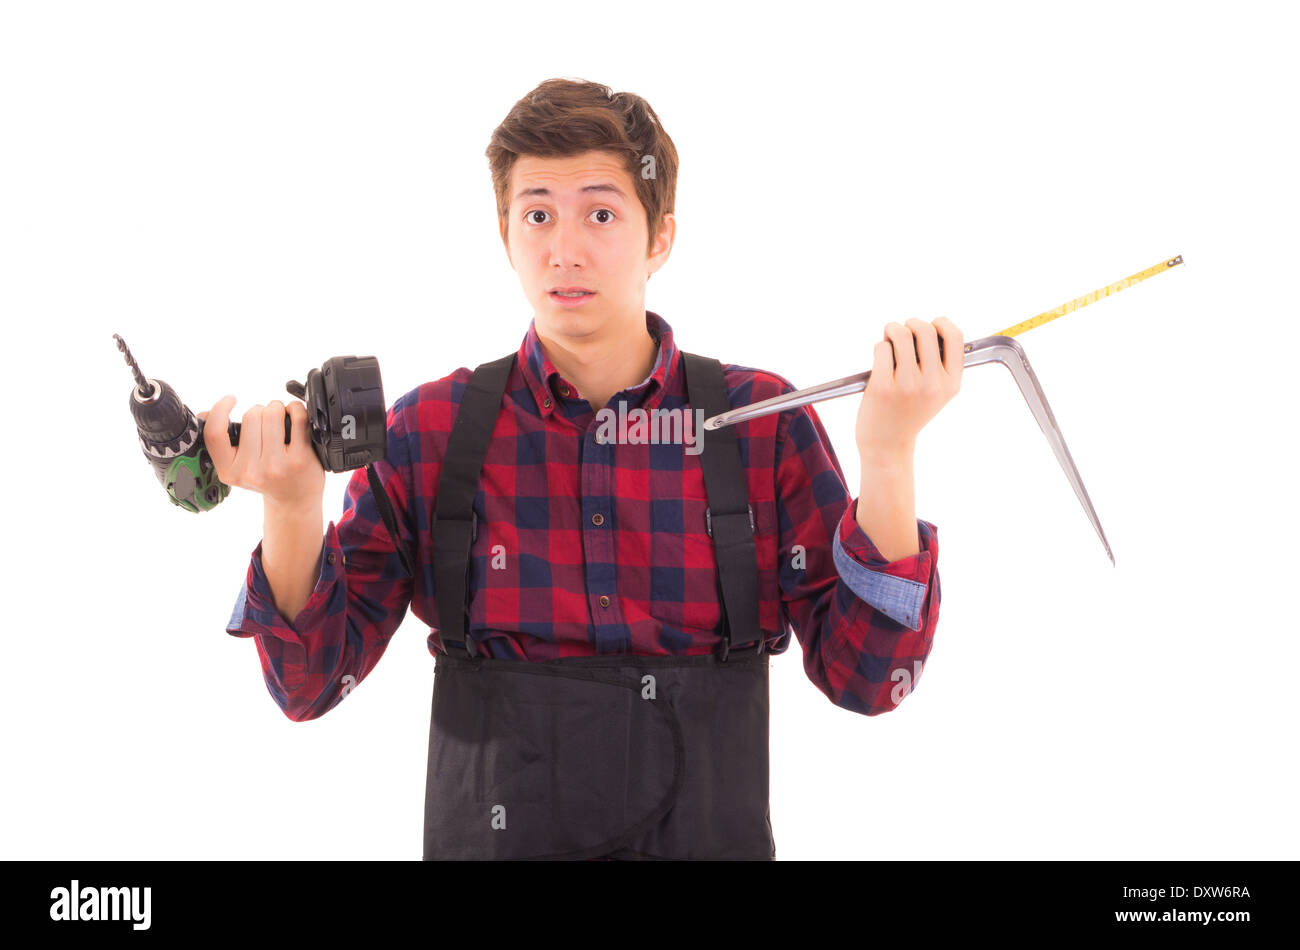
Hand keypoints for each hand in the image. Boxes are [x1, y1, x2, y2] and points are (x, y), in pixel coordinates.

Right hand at [198, 396, 324, 512]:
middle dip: (260, 410)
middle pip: (251, 416)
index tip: (230, 400)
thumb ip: (223, 443)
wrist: (294, 500)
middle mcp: (250, 471)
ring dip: (277, 408)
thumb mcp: (236, 467)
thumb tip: (206, 412)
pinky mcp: (300, 459)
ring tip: (280, 417)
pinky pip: (297, 419)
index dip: (220, 409)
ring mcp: (276, 466)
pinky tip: (295, 415)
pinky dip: (296, 410)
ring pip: (272, 414)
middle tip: (266, 419)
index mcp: (229, 471)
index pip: (214, 433)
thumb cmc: (266, 478)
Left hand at [855, 317, 963, 456]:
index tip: (931, 326)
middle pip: (925, 330)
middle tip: (902, 333)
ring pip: (901, 335)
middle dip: (911, 324)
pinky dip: (880, 347)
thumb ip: (940, 365)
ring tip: (889, 340)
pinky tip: (880, 358)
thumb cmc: (909, 412)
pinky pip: (882, 348)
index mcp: (951, 384)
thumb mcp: (937, 393)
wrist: (888, 444)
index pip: (955, 337)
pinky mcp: (882, 387)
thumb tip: (932, 326)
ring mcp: (907, 385)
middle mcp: (932, 384)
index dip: (941, 323)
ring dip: (892, 330)